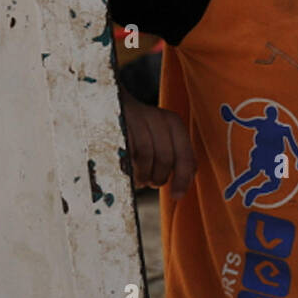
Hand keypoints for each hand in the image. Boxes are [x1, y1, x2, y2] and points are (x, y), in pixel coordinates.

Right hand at [119, 85, 196, 200]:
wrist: (111, 102)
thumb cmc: (140, 129)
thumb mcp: (163, 139)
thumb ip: (176, 158)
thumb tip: (182, 188)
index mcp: (174, 123)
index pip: (186, 156)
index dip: (183, 179)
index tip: (176, 195)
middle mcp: (159, 118)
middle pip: (165, 158)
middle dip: (159, 177)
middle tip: (151, 182)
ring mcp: (138, 118)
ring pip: (145, 156)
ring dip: (142, 175)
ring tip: (138, 178)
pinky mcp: (119, 122)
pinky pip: (126, 151)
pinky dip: (128, 166)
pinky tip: (127, 168)